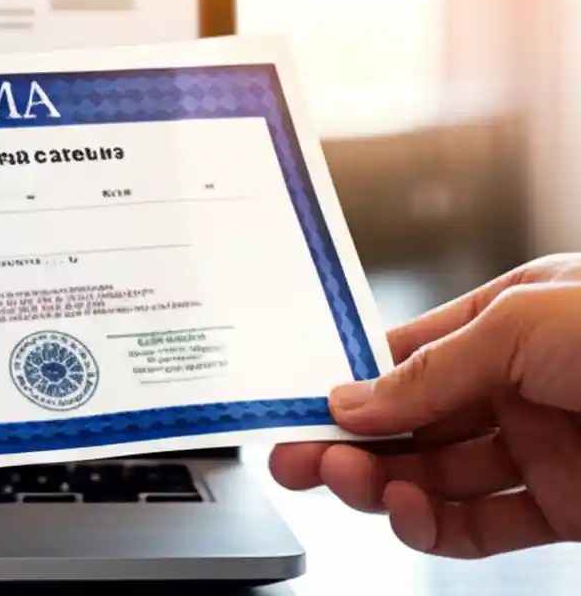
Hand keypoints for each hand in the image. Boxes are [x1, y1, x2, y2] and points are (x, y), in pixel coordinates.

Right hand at [270, 254, 580, 558]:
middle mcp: (520, 384)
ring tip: (340, 477)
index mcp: (510, 320)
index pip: (409, 355)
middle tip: (294, 455)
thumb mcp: (521, 323)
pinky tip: (404, 510)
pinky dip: (432, 526)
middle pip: (411, 422)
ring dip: (378, 482)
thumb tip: (355, 400)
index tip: (302, 405)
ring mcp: (542, 447)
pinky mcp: (566, 508)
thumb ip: (433, 367)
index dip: (354, 383)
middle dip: (347, 441)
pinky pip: (480, 526)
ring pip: (434, 476)